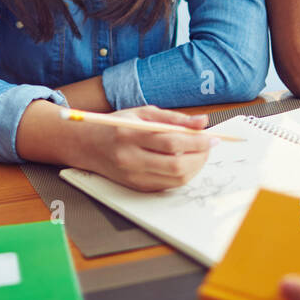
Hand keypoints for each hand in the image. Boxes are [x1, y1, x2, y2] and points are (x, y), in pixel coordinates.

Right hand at [79, 106, 213, 191]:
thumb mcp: (143, 113)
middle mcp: (130, 158)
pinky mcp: (137, 187)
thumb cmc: (117, 125)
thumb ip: (175, 118)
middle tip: (209, 146)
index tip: (212, 137)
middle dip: (200, 157)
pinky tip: (185, 162)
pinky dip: (182, 175)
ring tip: (199, 153)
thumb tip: (203, 122)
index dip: (197, 141)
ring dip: (194, 167)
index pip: (172, 142)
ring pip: (175, 179)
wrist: (87, 146)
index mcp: (131, 134)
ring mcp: (133, 176)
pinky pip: (167, 185)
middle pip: (176, 165)